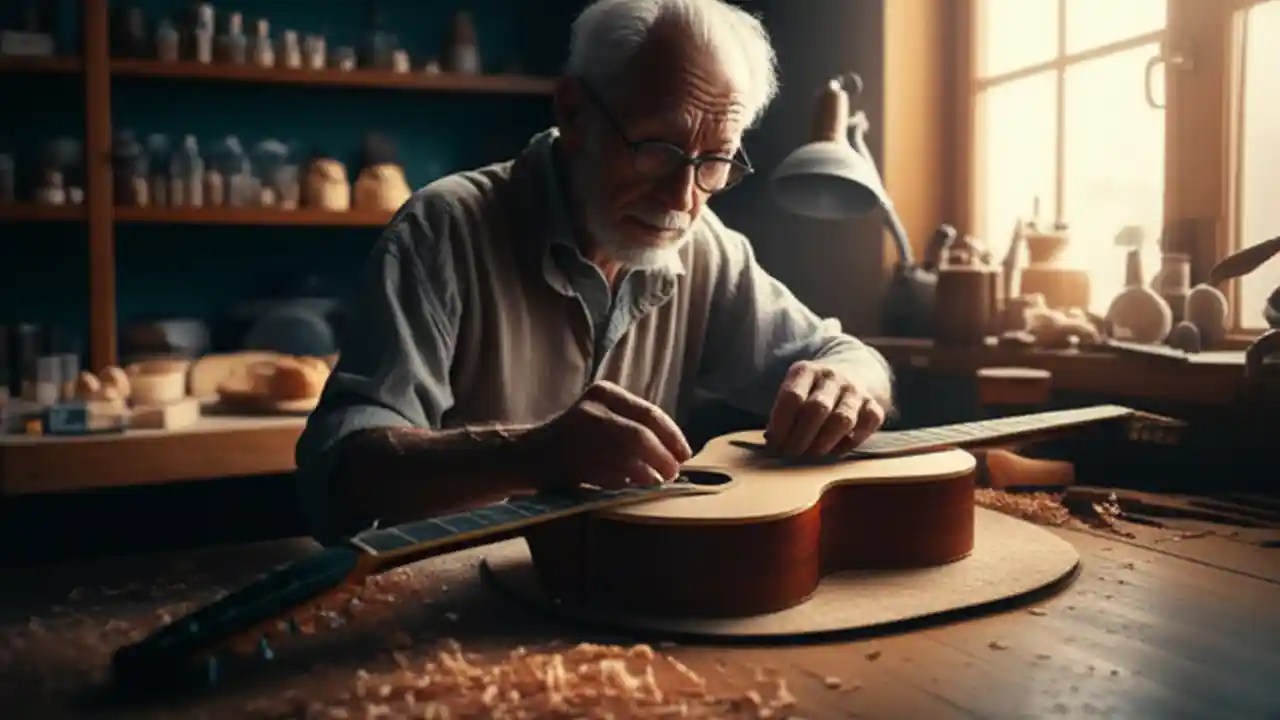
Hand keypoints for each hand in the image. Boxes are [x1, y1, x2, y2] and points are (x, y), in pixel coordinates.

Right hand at [527, 381, 692, 490]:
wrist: (529, 454)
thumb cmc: (577, 439)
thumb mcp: (605, 417)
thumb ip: (635, 426)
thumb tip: (676, 451)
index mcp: (605, 393)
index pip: (650, 414)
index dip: (672, 436)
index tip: (684, 454)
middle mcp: (592, 409)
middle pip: (640, 436)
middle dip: (662, 457)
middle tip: (672, 473)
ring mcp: (579, 434)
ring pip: (626, 457)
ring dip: (646, 474)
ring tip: (655, 482)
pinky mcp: (570, 459)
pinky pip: (608, 474)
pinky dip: (624, 482)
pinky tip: (630, 486)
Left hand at [765, 361, 884, 457]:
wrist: (855, 368)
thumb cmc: (815, 390)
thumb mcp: (795, 390)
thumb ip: (783, 413)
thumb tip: (771, 441)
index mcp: (806, 371)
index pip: (792, 397)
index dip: (781, 424)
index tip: (775, 443)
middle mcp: (832, 377)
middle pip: (816, 409)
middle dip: (801, 438)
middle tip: (792, 453)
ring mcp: (855, 390)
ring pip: (842, 419)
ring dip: (824, 443)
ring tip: (812, 454)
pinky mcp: (875, 403)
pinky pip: (867, 424)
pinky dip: (852, 441)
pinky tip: (837, 448)